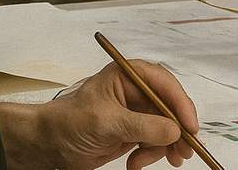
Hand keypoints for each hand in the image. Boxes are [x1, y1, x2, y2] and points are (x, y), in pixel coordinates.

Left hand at [39, 60, 198, 169]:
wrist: (48, 144)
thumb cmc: (69, 122)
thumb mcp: (107, 122)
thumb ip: (142, 125)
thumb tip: (174, 130)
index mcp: (129, 76)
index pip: (165, 84)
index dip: (180, 104)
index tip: (189, 127)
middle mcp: (137, 91)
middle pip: (171, 108)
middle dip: (176, 132)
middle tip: (183, 152)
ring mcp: (137, 112)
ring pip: (166, 128)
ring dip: (161, 148)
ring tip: (142, 162)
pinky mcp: (135, 131)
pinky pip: (155, 142)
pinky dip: (150, 155)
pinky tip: (136, 163)